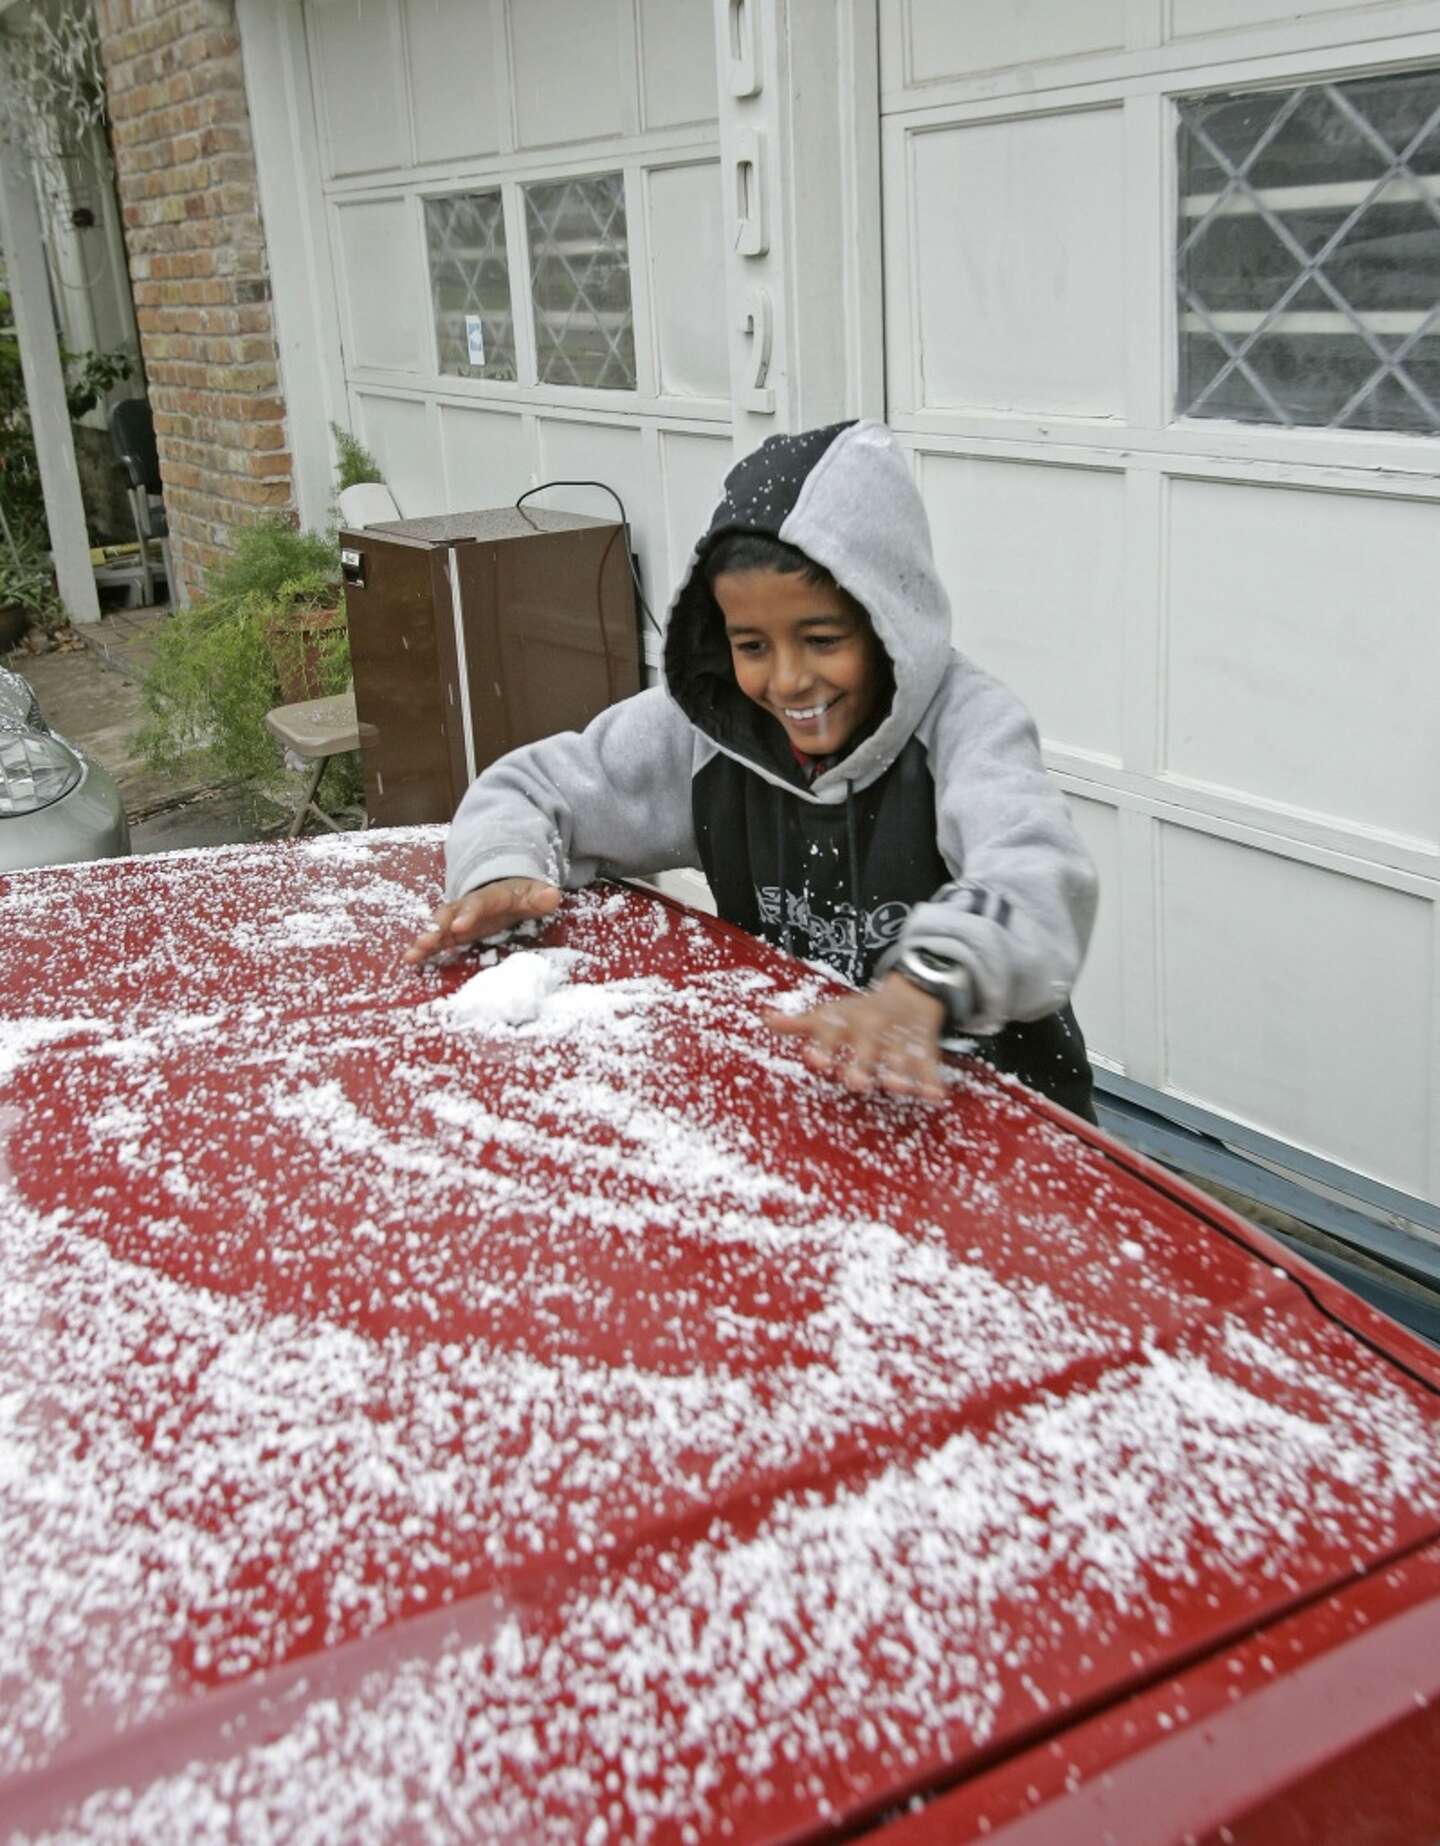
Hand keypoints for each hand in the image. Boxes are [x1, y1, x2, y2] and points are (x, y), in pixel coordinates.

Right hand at [402, 877, 561, 965]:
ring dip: (427, 938)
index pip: (479, 903)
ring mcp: (458, 918)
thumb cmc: (521, 896)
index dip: (469, 913)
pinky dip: (424, 949)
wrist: (506, 886)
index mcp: (491, 897)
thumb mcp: (534, 894)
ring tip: (413, 953)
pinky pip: (437, 940)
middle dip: (438, 927)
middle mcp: (469, 906)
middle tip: (426, 940)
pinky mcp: (453, 932)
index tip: (459, 926)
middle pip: (451, 913)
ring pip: (439, 926)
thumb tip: (552, 895)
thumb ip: (541, 897)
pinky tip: (410, 960)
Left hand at [765, 973, 946, 1100]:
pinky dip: (932, 1079)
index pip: (831, 1033)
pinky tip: (935, 1095)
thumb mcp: (830, 1014)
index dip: (823, 1047)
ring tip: (897, 1087)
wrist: (910, 990)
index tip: (816, 1061)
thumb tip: (765, 1019)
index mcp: (845, 1022)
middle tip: (856, 1083)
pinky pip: (928, 1064)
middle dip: (861, 1064)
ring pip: (899, 1056)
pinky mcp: (922, 1045)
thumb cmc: (860, 1011)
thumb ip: (799, 1024)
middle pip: (866, 1048)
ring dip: (899, 1072)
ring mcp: (898, 1037)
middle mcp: (872, 1028)